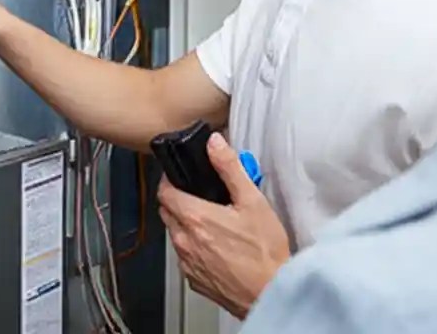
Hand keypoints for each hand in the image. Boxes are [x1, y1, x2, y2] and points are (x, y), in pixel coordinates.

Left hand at [158, 133, 290, 318]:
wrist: (272, 294)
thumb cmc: (265, 253)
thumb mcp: (253, 201)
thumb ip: (229, 168)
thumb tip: (214, 143)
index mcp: (194, 218)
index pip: (163, 192)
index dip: (169, 180)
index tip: (180, 177)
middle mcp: (184, 241)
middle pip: (166, 212)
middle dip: (176, 201)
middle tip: (200, 197)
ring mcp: (187, 263)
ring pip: (175, 235)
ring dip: (185, 225)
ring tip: (212, 222)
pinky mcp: (194, 281)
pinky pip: (185, 257)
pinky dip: (193, 248)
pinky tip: (216, 247)